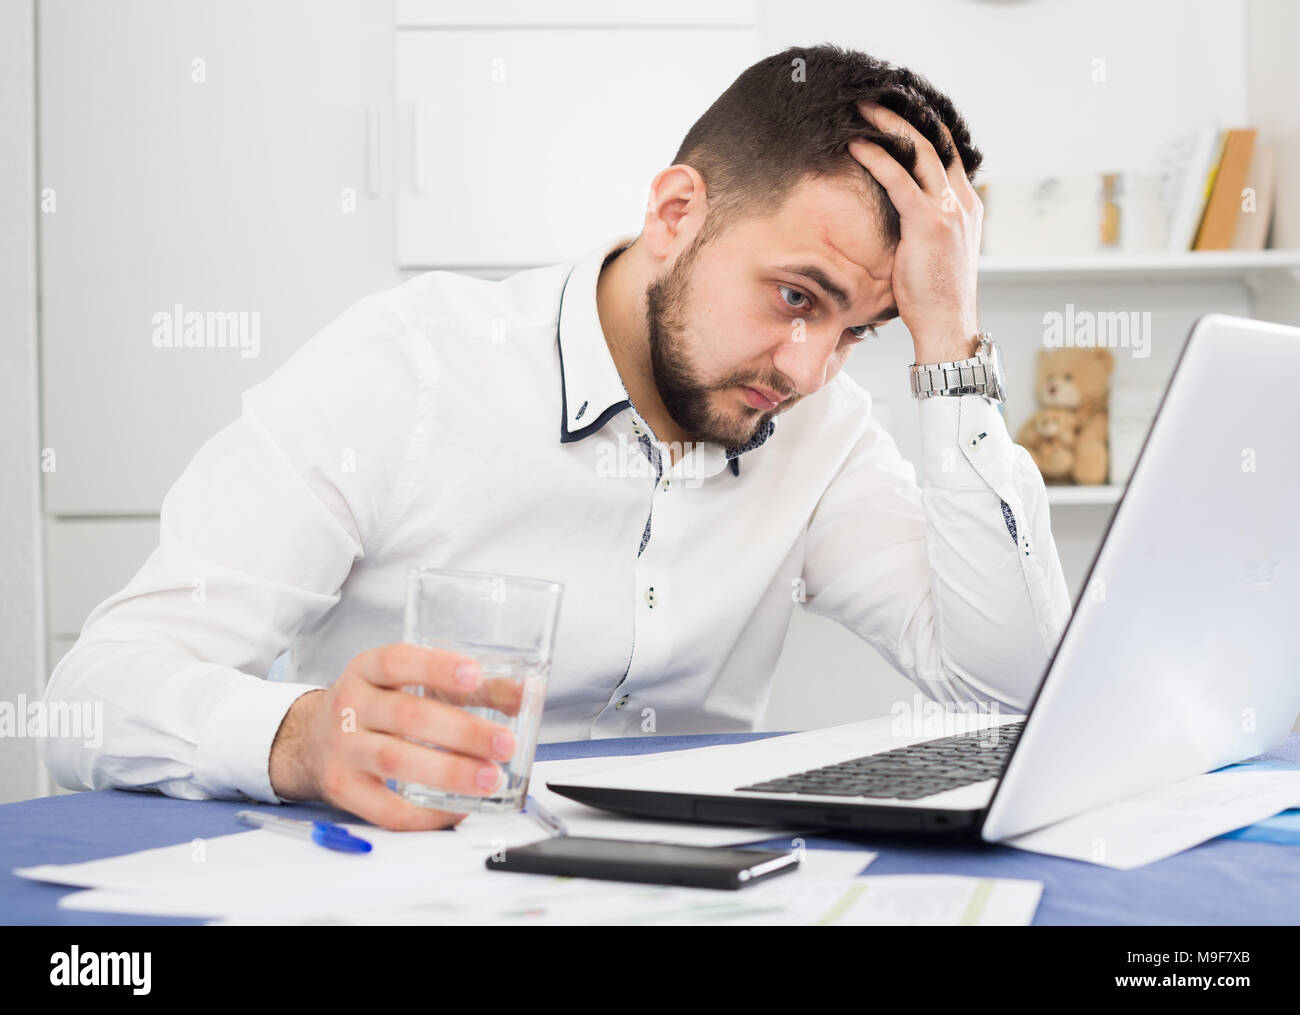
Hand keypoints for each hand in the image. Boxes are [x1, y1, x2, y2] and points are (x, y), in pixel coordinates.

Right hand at [268, 643, 519, 830]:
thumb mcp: (411, 684)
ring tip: (491, 779)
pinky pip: (386, 808)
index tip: (475, 675)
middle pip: (406, 716)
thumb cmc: (376, 707)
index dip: (437, 667)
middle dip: (462, 731)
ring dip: (450, 772)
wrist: (310, 740)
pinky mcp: (342, 789)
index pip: (398, 661)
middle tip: (504, 744)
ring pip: (397, 760)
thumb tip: (522, 695)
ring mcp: (342, 749)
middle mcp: (349, 706)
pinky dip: (426, 813)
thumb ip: (466, 688)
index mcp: (367, 670)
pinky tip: (458, 809)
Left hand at [847, 102, 982, 362]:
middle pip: (934, 141)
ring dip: (888, 124)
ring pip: (917, 150)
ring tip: (862, 109)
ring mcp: (948, 209)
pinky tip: (856, 145)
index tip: (897, 111)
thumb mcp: (933, 254)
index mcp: (966, 206)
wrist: (947, 325)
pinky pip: (898, 178)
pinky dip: (876, 157)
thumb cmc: (934, 298)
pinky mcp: (928, 222)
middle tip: (875, 98)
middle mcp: (962, 200)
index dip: (922, 128)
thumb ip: (923, 228)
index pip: (946, 153)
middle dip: (904, 114)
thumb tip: (898, 221)